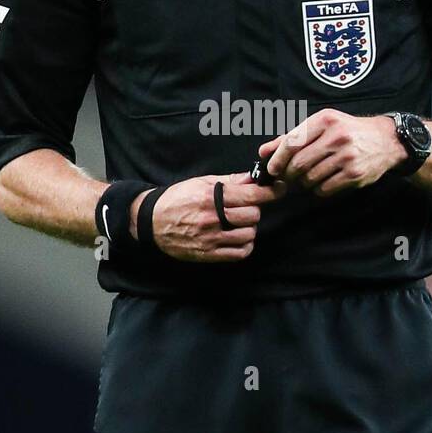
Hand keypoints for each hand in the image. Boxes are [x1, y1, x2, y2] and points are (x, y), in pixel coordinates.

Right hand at [130, 171, 286, 262]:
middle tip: (245, 206)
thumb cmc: (178, 198)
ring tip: (238, 222)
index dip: (270, 192)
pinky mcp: (208, 254)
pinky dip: (245, 245)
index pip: (251, 196)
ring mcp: (210, 238)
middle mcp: (212, 218)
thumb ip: (229, 181)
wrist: (151, 222)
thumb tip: (253, 178)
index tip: (279, 189)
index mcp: (211, 197)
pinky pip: (240, 253)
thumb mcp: (201, 182)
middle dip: (253, 209)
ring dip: (249, 227)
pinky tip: (237, 237)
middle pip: (253, 215)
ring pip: (249, 234)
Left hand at [258, 110, 404, 196]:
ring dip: (304, 182)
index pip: (292, 142)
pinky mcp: (355, 174)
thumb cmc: (348, 131)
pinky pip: (324, 189)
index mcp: (325, 120)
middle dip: (289, 174)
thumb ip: (292, 137)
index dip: (277, 159)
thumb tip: (263, 152)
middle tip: (289, 176)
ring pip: (310, 178)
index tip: (272, 169)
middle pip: (299, 163)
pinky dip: (318, 189)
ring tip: (309, 176)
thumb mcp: (322, 125)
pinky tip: (323, 181)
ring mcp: (347, 156)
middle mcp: (336, 136)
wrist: (386, 140)